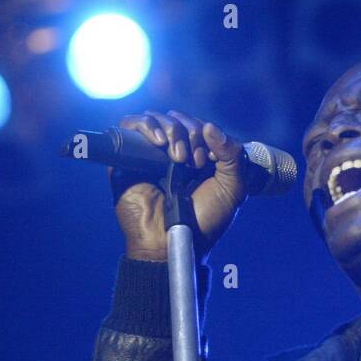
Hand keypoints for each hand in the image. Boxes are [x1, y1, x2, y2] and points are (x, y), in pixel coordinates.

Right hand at [110, 110, 247, 262]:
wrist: (173, 242)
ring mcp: (149, 155)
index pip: (198, 125)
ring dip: (171, 129)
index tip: (209, 159)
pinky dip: (146, 125)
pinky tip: (160, 142)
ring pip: (155, 119)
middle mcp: (172, 153)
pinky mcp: (127, 158)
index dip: (205, 133)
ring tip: (178, 156)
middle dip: (190, 132)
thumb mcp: (232, 188)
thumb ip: (232, 155)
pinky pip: (130, 126)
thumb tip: (209, 125)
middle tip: (194, 161)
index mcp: (197, 157)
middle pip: (177, 119)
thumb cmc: (204, 221)